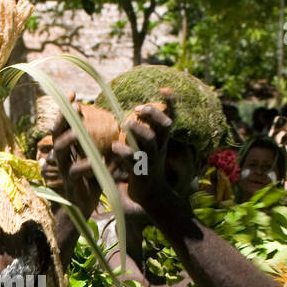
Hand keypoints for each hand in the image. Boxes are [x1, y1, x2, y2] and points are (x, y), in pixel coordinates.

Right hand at [50, 95, 102, 216]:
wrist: (84, 210)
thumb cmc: (91, 183)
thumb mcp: (100, 161)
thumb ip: (105, 148)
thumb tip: (120, 131)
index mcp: (70, 150)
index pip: (65, 125)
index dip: (67, 110)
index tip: (74, 95)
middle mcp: (63, 157)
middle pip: (56, 133)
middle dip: (64, 117)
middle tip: (74, 104)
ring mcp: (64, 170)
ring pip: (60, 150)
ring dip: (68, 139)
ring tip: (78, 132)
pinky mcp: (70, 184)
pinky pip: (73, 171)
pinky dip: (83, 165)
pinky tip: (94, 162)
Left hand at [112, 88, 174, 210]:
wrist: (151, 197)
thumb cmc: (146, 168)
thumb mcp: (148, 149)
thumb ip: (141, 133)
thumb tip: (129, 116)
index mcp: (162, 141)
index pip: (171, 118)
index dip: (171, 104)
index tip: (165, 88)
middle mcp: (160, 148)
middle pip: (164, 126)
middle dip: (152, 114)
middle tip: (137, 109)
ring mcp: (152, 160)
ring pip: (150, 141)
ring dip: (138, 130)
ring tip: (125, 126)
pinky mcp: (141, 172)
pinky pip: (133, 159)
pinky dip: (123, 151)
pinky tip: (114, 147)